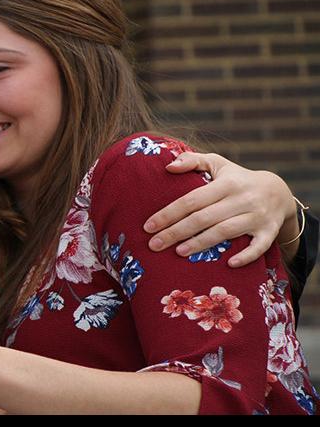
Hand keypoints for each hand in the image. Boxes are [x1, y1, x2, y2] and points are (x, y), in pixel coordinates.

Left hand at [143, 152, 294, 267]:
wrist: (278, 191)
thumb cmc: (236, 178)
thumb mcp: (217, 163)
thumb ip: (192, 161)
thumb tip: (168, 166)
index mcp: (226, 183)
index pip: (192, 200)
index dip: (169, 213)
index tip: (148, 226)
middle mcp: (242, 199)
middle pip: (204, 218)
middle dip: (177, 232)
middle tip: (154, 245)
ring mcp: (257, 216)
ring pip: (226, 231)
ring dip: (201, 243)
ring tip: (178, 252)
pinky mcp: (269, 231)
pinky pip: (259, 246)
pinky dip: (246, 256)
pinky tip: (229, 264)